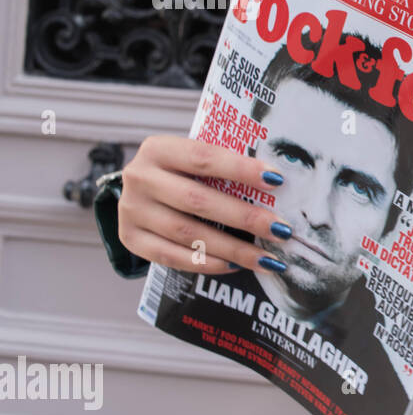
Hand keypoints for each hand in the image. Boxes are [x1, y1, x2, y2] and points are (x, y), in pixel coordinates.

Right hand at [118, 136, 291, 274]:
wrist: (137, 191)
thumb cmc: (179, 172)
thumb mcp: (192, 159)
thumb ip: (223, 165)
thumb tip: (275, 182)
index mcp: (158, 149)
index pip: (204, 157)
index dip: (241, 169)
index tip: (276, 180)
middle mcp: (140, 178)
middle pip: (198, 200)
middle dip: (245, 217)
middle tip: (281, 230)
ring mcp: (132, 210)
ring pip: (188, 234)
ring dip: (233, 249)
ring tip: (267, 258)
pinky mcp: (130, 239)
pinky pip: (172, 257)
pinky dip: (207, 263)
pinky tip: (236, 266)